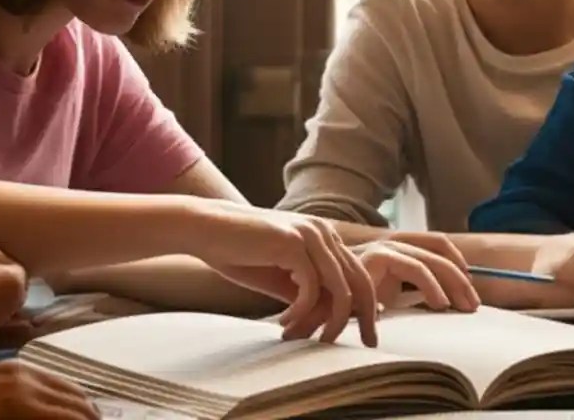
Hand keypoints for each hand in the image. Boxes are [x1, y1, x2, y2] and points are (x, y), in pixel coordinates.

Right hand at [190, 205, 378, 345]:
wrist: (205, 228)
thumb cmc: (240, 254)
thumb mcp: (281, 279)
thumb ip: (308, 293)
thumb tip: (334, 320)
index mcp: (325, 237)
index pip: (359, 275)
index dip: (368, 306)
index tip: (368, 333)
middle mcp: (324, 232)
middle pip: (360, 281)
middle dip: (366, 317)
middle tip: (367, 345)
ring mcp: (311, 234)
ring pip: (340, 289)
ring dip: (329, 321)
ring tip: (314, 340)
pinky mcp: (293, 243)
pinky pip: (311, 288)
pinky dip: (301, 312)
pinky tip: (282, 323)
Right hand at [353, 239, 479, 311]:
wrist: (308, 297)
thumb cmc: (341, 302)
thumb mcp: (383, 295)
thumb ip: (405, 292)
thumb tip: (441, 300)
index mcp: (393, 250)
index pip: (434, 245)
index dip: (456, 262)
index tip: (469, 288)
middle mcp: (389, 244)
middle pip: (438, 250)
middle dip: (461, 278)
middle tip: (474, 304)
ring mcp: (383, 248)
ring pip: (430, 259)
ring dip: (452, 283)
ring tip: (464, 306)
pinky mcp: (376, 257)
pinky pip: (414, 268)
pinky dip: (432, 286)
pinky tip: (440, 303)